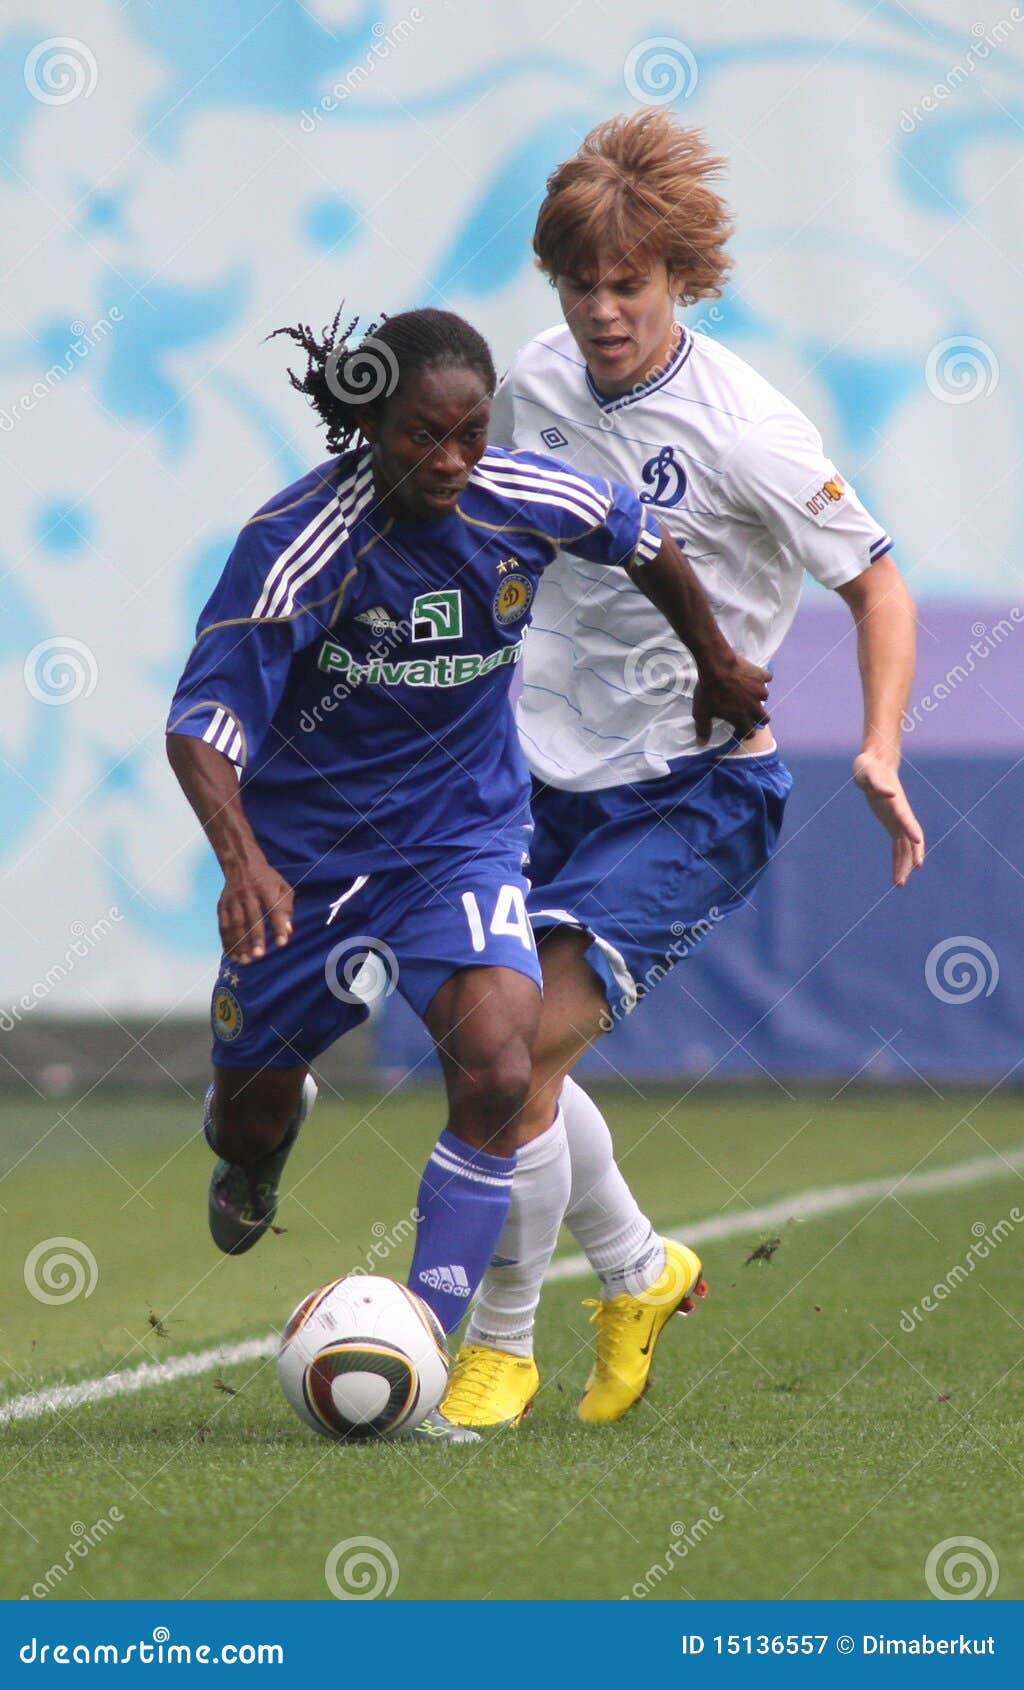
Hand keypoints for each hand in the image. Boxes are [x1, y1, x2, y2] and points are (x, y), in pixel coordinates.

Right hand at [218, 854, 293, 962]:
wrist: (241, 864)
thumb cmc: (268, 880)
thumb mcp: (283, 888)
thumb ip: (287, 909)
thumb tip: (288, 931)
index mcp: (266, 889)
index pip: (274, 909)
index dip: (278, 926)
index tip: (282, 943)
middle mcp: (248, 894)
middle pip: (252, 918)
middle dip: (255, 938)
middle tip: (259, 956)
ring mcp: (233, 900)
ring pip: (235, 924)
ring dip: (239, 943)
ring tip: (245, 960)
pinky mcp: (222, 905)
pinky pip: (223, 925)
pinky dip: (226, 941)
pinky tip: (232, 955)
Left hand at [693, 655, 769, 744]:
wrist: (717, 666)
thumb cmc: (708, 691)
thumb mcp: (702, 713)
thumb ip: (703, 729)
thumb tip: (701, 744)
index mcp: (741, 718)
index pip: (750, 733)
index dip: (744, 732)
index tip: (739, 728)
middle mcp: (754, 707)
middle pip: (764, 719)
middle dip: (758, 718)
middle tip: (748, 711)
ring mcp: (760, 691)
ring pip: (764, 698)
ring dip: (757, 696)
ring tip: (747, 690)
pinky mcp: (761, 676)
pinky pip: (766, 678)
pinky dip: (761, 677)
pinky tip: (752, 675)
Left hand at [852, 752, 925, 886]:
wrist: (874, 764)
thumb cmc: (869, 768)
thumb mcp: (868, 773)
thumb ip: (877, 783)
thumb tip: (889, 794)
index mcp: (896, 802)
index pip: (906, 819)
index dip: (912, 830)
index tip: (918, 844)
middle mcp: (901, 813)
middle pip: (910, 839)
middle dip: (910, 857)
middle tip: (907, 876)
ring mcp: (898, 819)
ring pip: (905, 846)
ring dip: (903, 865)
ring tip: (899, 884)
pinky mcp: (892, 823)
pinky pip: (897, 845)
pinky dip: (898, 859)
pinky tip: (897, 874)